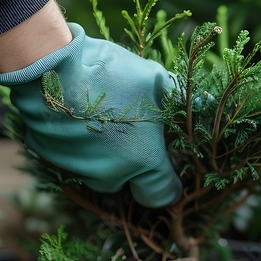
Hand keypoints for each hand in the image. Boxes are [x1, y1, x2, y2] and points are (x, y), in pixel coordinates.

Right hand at [0, 23, 181, 207]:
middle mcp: (111, 175)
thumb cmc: (112, 73)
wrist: (51, 65)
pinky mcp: (51, 161)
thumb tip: (209, 105)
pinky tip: (79, 116)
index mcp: (143, 160)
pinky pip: (72, 160)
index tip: (166, 164)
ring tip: (103, 116)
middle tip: (133, 130)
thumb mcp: (156, 80)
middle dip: (134, 164)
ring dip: (104, 154)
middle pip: (129, 183)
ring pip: (99, 173)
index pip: (162, 195)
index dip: (168, 182)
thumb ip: (183, 99)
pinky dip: (78, 146)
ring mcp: (79, 171)